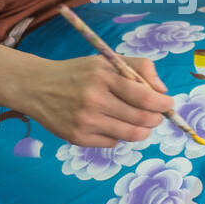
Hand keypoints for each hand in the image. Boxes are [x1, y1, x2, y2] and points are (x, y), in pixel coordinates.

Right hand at [21, 54, 174, 145]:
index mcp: (103, 76)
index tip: (168, 104)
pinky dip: (120, 135)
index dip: (163, 104)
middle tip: (156, 115)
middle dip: (156, 119)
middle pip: (141, 119)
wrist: (36, 87)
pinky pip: (112, 143)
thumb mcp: (105, 61)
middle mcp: (94, 100)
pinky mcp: (78, 138)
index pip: (145, 97)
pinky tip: (113, 125)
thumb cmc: (77, 73)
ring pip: (130, 135)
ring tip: (140, 123)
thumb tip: (162, 91)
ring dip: (143, 130)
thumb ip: (138, 67)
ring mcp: (85, 122)